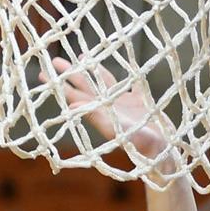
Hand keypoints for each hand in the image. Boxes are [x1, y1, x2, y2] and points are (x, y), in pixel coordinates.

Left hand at [52, 57, 177, 164]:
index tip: (44, 73)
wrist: (165, 153)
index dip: (60, 85)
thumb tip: (70, 106)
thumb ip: (95, 117)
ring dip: (93, 70)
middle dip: (71, 73)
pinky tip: (127, 68)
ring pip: (105, 82)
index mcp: (100, 112)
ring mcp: (125, 104)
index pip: (75, 95)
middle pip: (85, 86)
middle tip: (55, 60)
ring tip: (82, 57)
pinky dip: (130, 76)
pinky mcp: (142, 103)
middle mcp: (109, 107)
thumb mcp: (117, 130)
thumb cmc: (141, 145)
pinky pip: (133, 85)